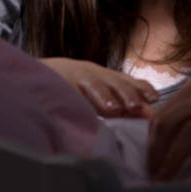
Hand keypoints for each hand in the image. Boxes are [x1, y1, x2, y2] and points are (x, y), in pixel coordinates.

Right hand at [40, 57, 157, 117]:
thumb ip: (125, 103)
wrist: (36, 73)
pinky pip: (65, 91)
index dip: (140, 88)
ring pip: (91, 85)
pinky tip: (79, 108)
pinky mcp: (54, 85)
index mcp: (105, 77)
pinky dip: (73, 99)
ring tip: (113, 109)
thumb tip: (151, 118)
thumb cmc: (78, 87)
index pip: (126, 80)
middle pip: (112, 82)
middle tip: (137, 107)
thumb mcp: (102, 90)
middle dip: (126, 93)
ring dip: (103, 96)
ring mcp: (72, 78)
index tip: (154, 98)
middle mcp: (92, 74)